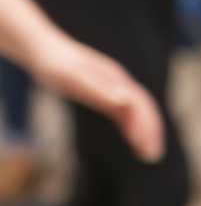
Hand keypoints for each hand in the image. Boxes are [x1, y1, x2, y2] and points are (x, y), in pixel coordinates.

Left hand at [26, 36, 162, 161]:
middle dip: (151, 132)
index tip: (147, 147)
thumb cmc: (55, 65)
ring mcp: (115, 87)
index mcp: (116, 79)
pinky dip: (133, 126)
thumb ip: (98, 89)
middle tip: (154, 157)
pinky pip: (126, 111)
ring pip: (138, 111)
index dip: (146, 126)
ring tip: (148, 153)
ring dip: (146, 131)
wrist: (42, 49)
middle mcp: (120, 82)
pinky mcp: (105, 92)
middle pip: (145, 109)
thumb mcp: (73, 77)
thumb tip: (124, 101)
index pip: (140, 105)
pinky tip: (132, 138)